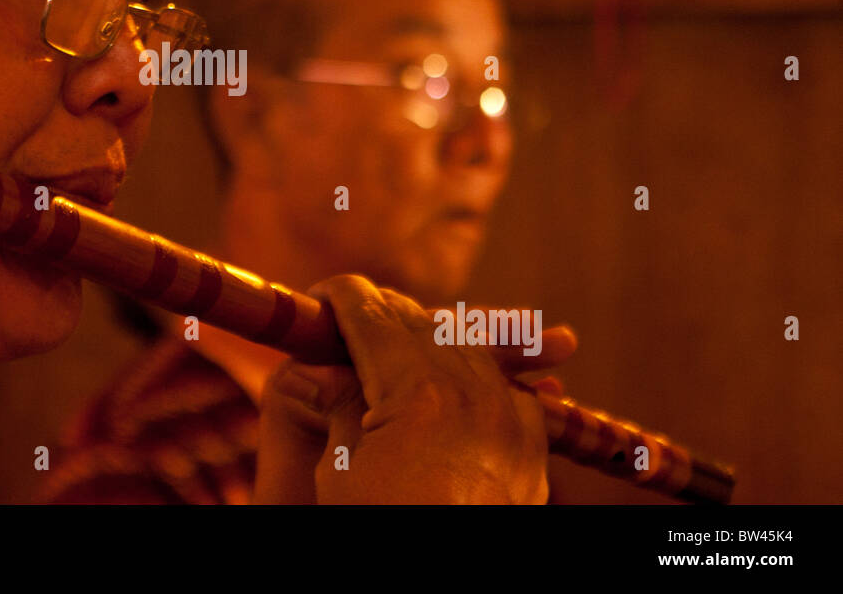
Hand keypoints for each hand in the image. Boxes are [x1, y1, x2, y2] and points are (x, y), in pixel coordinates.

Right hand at [254, 275, 576, 503]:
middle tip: (353, 317)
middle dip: (383, 313)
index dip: (342, 296)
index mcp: (417, 394)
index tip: (326, 294)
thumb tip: (338, 366)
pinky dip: (483, 372)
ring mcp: (511, 417)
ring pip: (468, 343)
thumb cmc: (381, 528)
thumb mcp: (342, 468)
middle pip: (420, 320)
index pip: (372, 314)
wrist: (448, 588)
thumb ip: (345, 402)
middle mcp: (473, 394)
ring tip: (404, 339)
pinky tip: (472, 372)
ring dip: (432, 336)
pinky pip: (508, 385)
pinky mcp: (532, 445)